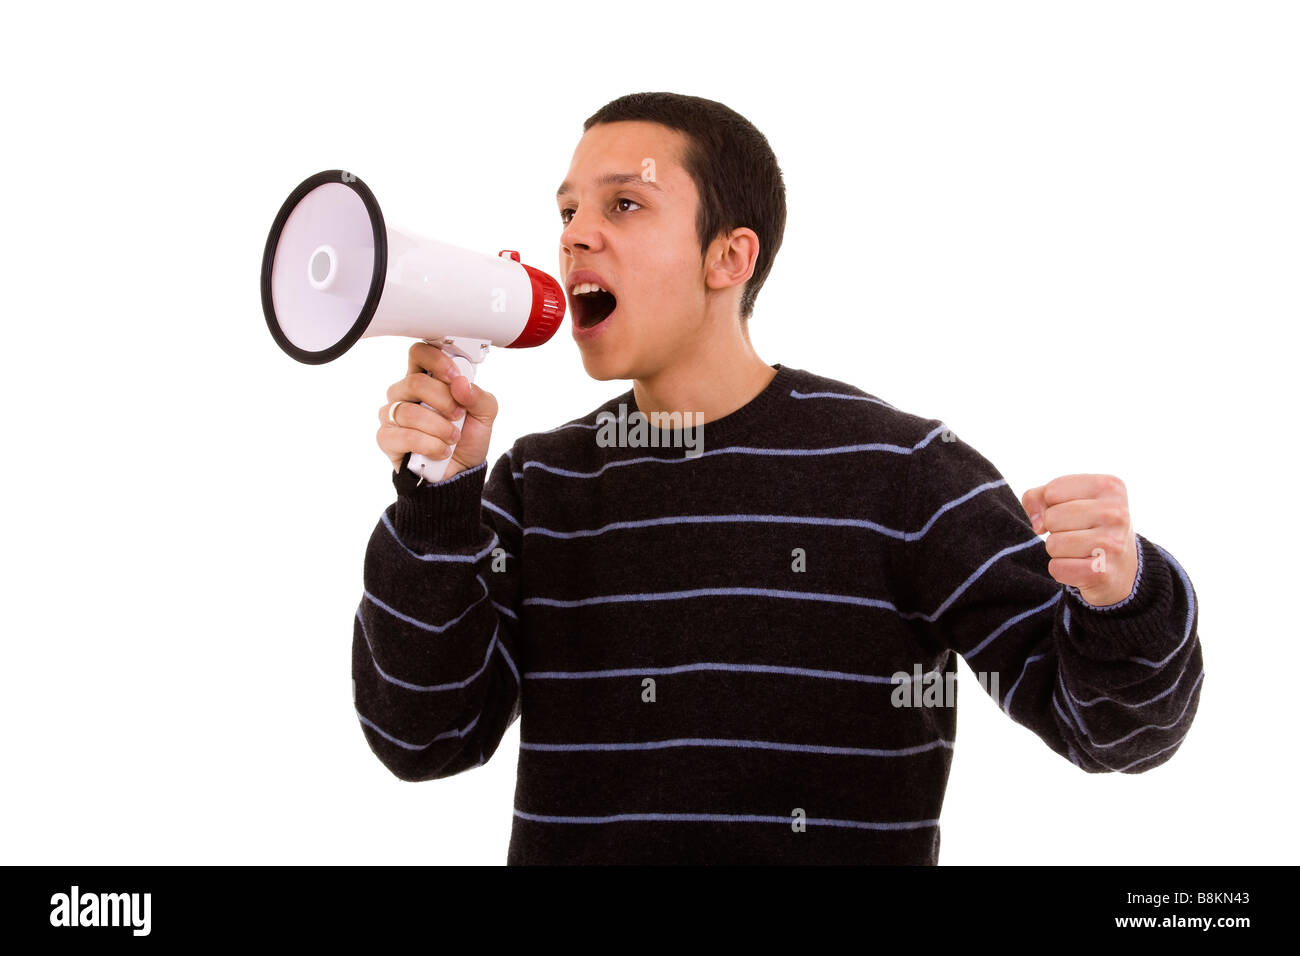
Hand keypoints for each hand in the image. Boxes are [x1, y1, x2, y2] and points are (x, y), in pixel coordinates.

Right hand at [376, 341, 497, 481]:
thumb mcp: (485, 415)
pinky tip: (441, 450)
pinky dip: (428, 444)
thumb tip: (461, 384)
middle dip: (443, 401)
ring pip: (409, 411)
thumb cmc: (467, 438)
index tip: (455, 376)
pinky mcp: (387, 438)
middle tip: (458, 415)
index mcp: (427, 379)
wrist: (461, 472)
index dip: (436, 361)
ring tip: (453, 438)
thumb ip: (478, 395)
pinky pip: (403, 436)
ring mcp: (393, 415)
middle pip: (414, 382)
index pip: (420, 353)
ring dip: (438, 427)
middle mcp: (405, 394)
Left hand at [1020, 474, 1138, 606]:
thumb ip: (1037, 497)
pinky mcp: (1104, 573)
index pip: (1052, 491)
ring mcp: (1113, 544)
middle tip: (1077, 533)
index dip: (1050, 505)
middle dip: (1054, 528)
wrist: (1121, 566)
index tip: (1071, 512)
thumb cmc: (1088, 524)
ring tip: (1080, 549)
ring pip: (1053, 544)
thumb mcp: (1067, 499)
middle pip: (1051, 518)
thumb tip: (1038, 525)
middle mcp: (1117, 513)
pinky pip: (1057, 568)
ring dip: (1058, 550)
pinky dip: (1061, 570)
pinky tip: (1082, 566)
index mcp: (1110, 487)